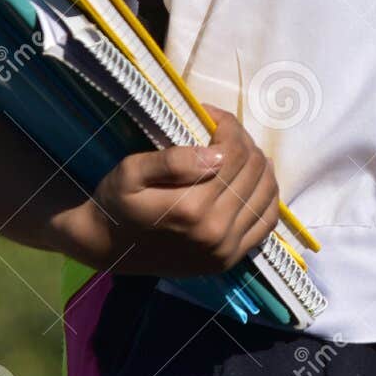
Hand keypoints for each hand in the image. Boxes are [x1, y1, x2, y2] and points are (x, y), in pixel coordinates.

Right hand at [64, 103, 280, 279]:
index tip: (211, 117)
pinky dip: (267, 195)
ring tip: (240, 152)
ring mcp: (226, 248)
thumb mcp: (131, 172)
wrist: (108, 246)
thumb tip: (218, 154)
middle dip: (244, 141)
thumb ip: (173, 161)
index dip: (229, 126)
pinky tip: (253, 181)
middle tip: (224, 132)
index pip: (234, 152)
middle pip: (254, 169)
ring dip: (259, 165)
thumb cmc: (118, 203)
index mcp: (191, 207)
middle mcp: (216, 231)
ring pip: (266, 192)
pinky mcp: (230, 259)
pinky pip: (267, 221)